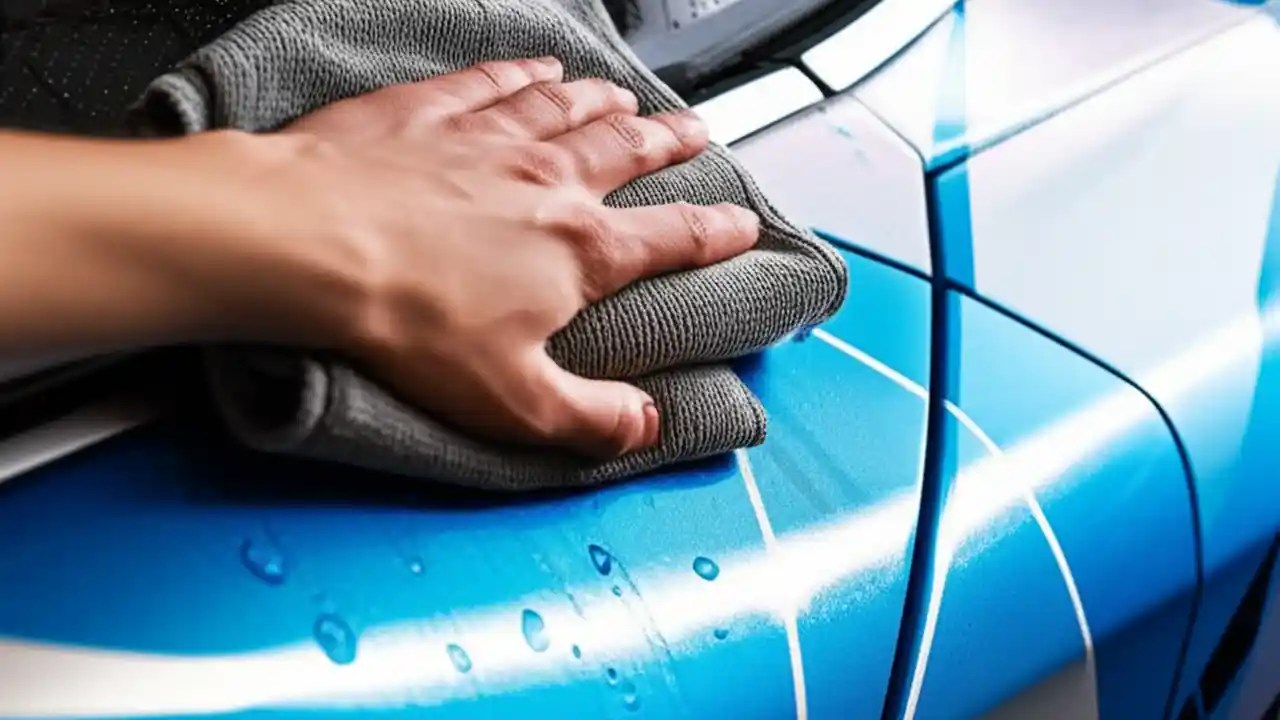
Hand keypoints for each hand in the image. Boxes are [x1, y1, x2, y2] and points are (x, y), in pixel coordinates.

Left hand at [270, 57, 758, 457]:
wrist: (309, 243)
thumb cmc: (406, 320)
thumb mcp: (512, 400)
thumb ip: (590, 417)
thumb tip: (645, 426)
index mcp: (577, 249)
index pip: (670, 239)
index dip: (716, 233)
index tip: (743, 223)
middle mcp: (547, 180)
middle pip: (628, 151)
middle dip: (671, 143)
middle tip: (698, 132)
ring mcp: (488, 137)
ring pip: (568, 107)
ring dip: (607, 102)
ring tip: (630, 96)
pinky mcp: (429, 112)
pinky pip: (494, 79)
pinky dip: (525, 71)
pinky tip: (538, 65)